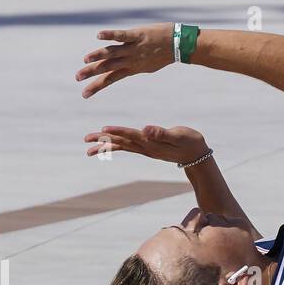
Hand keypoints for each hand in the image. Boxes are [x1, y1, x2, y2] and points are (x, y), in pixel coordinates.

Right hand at [76, 24, 175, 97]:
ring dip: (99, 56)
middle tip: (78, 77)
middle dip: (92, 72)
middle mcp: (131, 59)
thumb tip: (123, 69)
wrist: (182, 44)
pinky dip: (110, 35)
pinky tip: (99, 36)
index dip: (97, 86)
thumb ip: (134, 66)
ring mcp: (134, 47)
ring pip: (113, 52)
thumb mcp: (148, 64)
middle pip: (108, 66)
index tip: (84, 94)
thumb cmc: (164, 54)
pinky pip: (122, 35)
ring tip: (86, 60)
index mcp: (132, 68)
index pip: (111, 79)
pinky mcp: (138, 35)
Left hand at [85, 125, 208, 164]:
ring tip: (89, 148)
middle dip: (104, 140)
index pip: (132, 135)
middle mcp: (146, 148)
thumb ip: (162, 133)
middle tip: (86, 139)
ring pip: (122, 146)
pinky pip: (128, 147)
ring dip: (106, 145)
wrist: (196, 155)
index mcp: (152, 143)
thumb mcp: (179, 136)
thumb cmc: (190, 142)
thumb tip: (146, 130)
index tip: (103, 129)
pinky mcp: (147, 149)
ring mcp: (145, 150)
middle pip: (121, 143)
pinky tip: (108, 146)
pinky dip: (116, 146)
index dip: (118, 132)